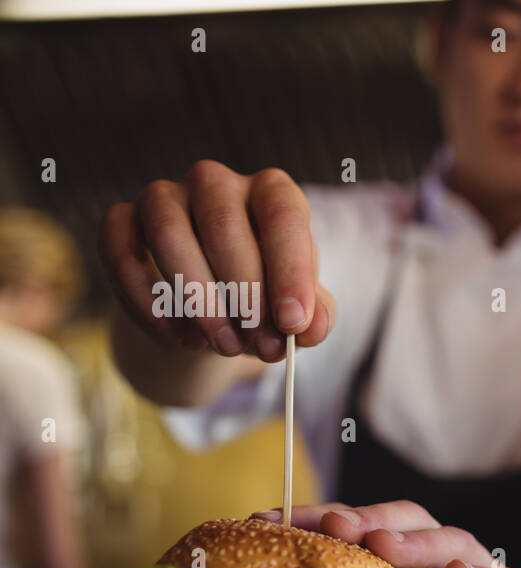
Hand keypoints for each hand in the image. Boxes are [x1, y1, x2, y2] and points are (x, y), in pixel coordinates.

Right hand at [99, 160, 333, 361]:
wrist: (210, 312)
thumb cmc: (263, 301)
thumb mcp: (297, 311)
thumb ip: (315, 317)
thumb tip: (311, 327)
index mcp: (270, 192)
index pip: (282, 216)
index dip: (289, 271)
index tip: (293, 323)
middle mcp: (215, 183)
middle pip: (224, 227)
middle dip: (245, 296)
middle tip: (260, 345)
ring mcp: (162, 197)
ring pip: (169, 236)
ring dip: (198, 302)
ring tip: (225, 345)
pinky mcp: (120, 221)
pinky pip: (123, 257)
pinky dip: (151, 306)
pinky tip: (182, 340)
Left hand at [253, 501, 520, 567]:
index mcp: (404, 552)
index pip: (358, 525)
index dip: (316, 519)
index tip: (269, 521)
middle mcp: (440, 551)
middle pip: (405, 521)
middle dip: (366, 519)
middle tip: (334, 525)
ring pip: (451, 543)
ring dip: (416, 542)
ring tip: (386, 546)